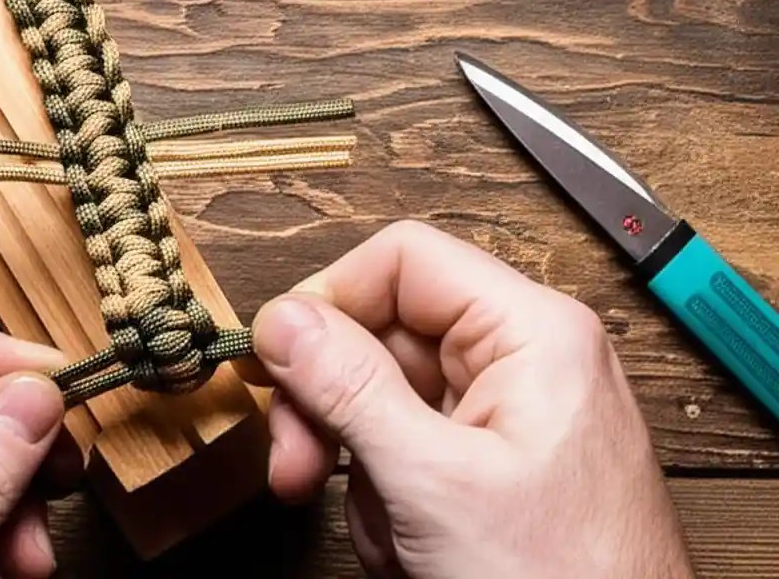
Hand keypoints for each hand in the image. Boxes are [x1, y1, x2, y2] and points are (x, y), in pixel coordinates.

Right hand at [245, 221, 695, 578]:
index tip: (277, 358)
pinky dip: (389, 500)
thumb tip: (283, 319)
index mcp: (532, 332)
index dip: (330, 301)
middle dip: (333, 407)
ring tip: (387, 531)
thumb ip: (350, 389)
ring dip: (361, 470)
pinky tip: (410, 547)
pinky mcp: (491, 465)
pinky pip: (406, 452)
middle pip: (384, 335)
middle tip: (296, 462)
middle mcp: (522, 360)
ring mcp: (506, 416)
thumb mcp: (433, 481)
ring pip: (383, 402)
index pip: (405, 262)